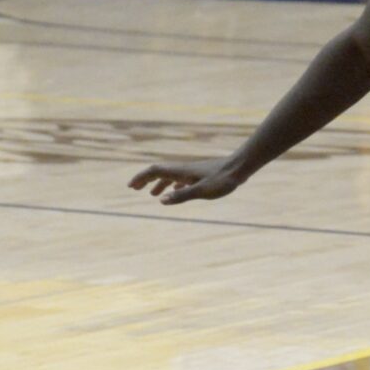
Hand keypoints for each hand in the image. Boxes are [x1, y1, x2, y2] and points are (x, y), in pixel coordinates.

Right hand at [129, 155, 250, 205]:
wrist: (239, 168)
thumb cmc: (222, 180)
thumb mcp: (202, 191)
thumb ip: (182, 196)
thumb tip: (161, 201)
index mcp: (181, 172)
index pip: (154, 171)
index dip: (141, 177)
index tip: (130, 186)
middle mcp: (183, 170)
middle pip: (159, 172)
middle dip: (145, 179)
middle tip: (134, 188)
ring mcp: (191, 172)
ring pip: (170, 176)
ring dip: (158, 183)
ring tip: (151, 194)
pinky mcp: (200, 175)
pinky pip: (181, 179)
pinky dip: (172, 185)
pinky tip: (175, 191)